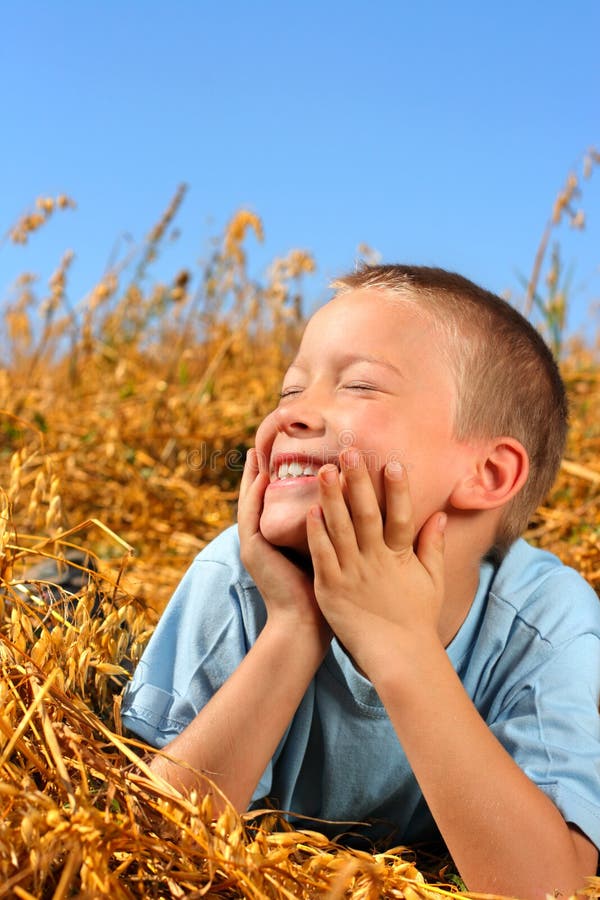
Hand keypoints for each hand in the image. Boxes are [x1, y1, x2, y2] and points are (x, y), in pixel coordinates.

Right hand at [238, 449, 329, 633]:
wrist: (307, 626)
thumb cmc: (326, 594)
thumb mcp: (328, 552)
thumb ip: (332, 528)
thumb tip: (355, 503)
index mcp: (279, 541)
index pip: (276, 502)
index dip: (279, 477)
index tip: (288, 452)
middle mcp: (264, 540)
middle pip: (259, 497)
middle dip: (260, 471)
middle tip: (262, 443)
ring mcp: (255, 546)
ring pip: (251, 502)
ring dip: (253, 477)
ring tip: (257, 451)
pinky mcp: (253, 551)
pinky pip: (250, 516)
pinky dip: (253, 495)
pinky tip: (260, 476)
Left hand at [305, 447, 445, 677]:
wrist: (399, 657)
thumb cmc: (416, 619)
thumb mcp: (432, 581)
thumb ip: (433, 546)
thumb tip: (440, 516)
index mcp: (401, 556)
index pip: (401, 515)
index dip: (398, 489)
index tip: (392, 461)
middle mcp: (377, 561)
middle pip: (367, 514)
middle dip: (358, 481)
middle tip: (349, 451)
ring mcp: (353, 574)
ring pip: (341, 529)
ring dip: (332, 498)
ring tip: (324, 470)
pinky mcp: (332, 589)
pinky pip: (323, 556)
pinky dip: (316, 533)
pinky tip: (309, 511)